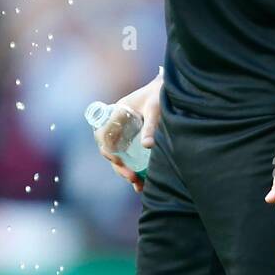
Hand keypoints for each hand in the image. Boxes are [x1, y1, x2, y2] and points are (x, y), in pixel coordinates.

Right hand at [97, 73, 161, 193]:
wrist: (172, 89)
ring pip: (120, 156)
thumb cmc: (160, 95)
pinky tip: (141, 182)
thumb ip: (150, 126)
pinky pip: (130, 157)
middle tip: (132, 177)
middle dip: (119, 166)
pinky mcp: (136, 140)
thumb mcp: (155, 109)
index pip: (103, 135)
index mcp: (117, 112)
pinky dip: (134, 169)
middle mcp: (118, 124)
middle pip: (111, 150)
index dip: (107, 150)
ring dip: (126, 171)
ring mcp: (126, 133)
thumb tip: (148, 146)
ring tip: (138, 185)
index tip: (118, 161)